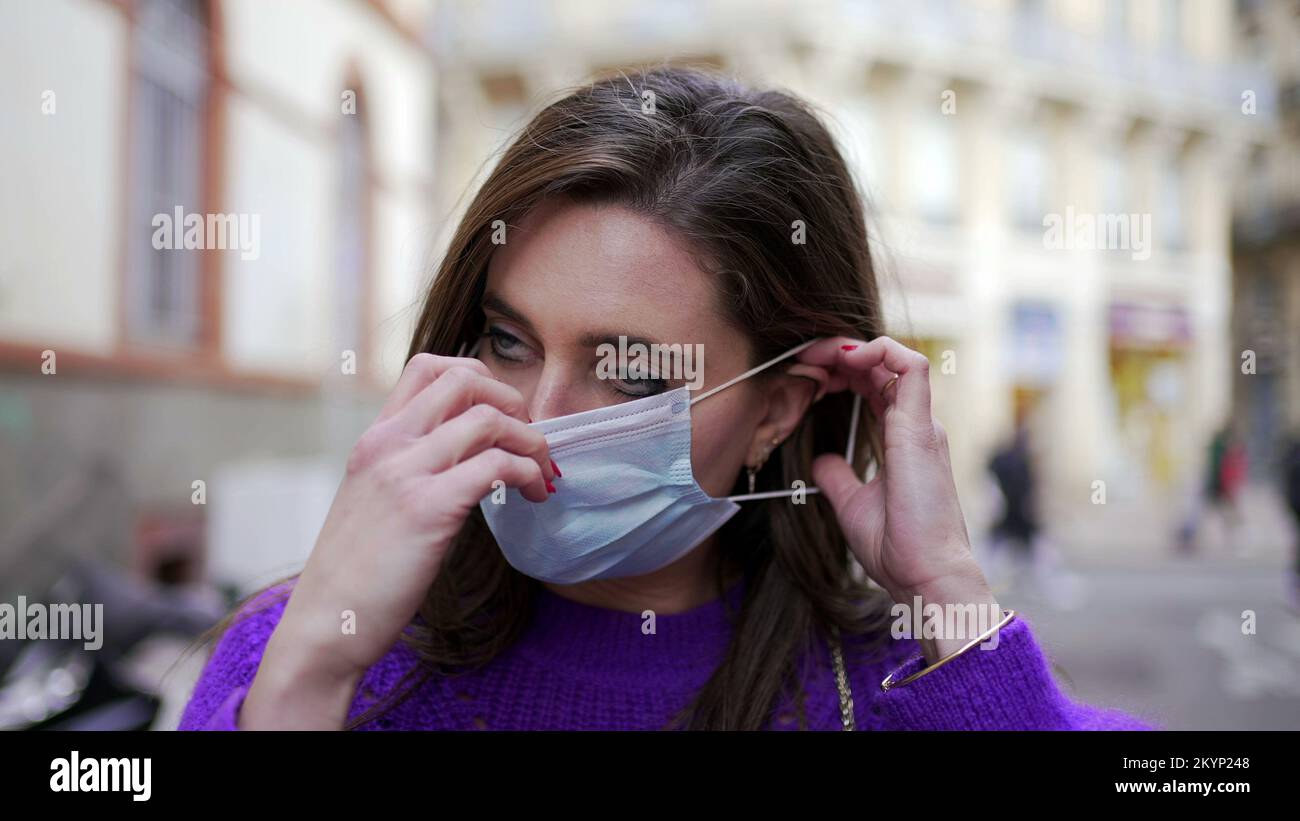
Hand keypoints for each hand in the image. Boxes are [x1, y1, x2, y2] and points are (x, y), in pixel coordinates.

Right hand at [241, 353, 556, 727]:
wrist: (326, 622)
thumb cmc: (357, 571)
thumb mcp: (375, 500)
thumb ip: (410, 467)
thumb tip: (469, 455)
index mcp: (375, 439)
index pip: (428, 366)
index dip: (479, 378)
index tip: (503, 415)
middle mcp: (388, 445)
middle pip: (465, 379)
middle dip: (513, 402)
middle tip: (530, 441)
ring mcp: (405, 473)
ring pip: (489, 419)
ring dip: (532, 441)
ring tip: (542, 473)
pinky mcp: (428, 509)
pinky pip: (496, 466)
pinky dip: (528, 473)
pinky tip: (534, 496)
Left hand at [798, 336, 1000, 662]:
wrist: (923, 575)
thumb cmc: (898, 548)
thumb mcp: (853, 506)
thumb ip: (839, 478)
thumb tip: (822, 461)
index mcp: (905, 440)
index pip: (875, 385)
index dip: (843, 371)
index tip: (807, 375)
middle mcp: (917, 426)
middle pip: (881, 366)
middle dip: (839, 354)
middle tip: (804, 358)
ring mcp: (922, 424)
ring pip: (895, 358)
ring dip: (853, 348)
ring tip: (818, 355)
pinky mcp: (920, 427)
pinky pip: (910, 366)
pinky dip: (879, 350)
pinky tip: (846, 358)